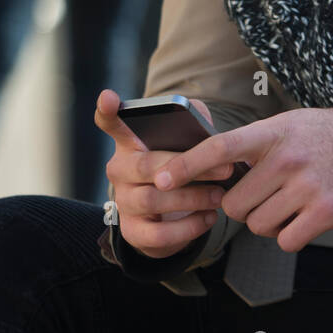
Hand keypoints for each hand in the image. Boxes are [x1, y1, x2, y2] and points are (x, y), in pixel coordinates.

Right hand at [94, 89, 236, 259]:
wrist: (173, 214)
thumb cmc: (181, 166)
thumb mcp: (186, 142)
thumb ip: (191, 121)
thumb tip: (197, 117)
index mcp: (130, 141)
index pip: (110, 121)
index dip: (107, 110)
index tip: (109, 97)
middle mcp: (119, 169)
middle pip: (146, 165)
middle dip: (188, 167)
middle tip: (225, 169)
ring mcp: (123, 201)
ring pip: (152, 200)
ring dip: (193, 198)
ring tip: (219, 196)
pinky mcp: (132, 232)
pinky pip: (158, 234)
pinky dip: (189, 228)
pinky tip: (208, 218)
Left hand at [150, 105, 332, 252]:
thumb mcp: (295, 123)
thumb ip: (260, 143)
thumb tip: (219, 166)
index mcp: (274, 132)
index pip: (218, 148)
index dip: (186, 165)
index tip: (159, 179)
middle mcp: (287, 159)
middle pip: (235, 204)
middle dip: (245, 209)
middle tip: (266, 198)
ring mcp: (307, 186)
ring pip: (259, 225)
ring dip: (270, 224)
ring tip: (291, 206)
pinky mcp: (326, 212)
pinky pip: (286, 240)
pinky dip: (292, 236)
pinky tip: (307, 219)